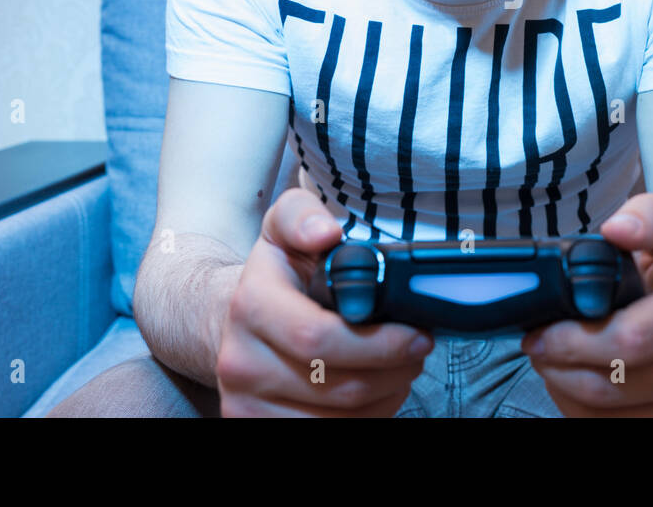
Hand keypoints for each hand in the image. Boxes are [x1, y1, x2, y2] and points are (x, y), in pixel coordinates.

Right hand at [215, 188, 434, 415]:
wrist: (233, 319)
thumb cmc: (277, 274)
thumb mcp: (284, 227)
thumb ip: (303, 216)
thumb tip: (327, 232)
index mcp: (250, 306)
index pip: (319, 339)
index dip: (380, 343)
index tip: (417, 333)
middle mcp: (239, 360)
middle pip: (338, 387)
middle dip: (394, 370)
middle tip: (418, 349)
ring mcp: (244, 402)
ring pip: (337, 420)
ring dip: (385, 397)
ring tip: (400, 367)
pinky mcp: (252, 427)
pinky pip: (327, 436)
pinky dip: (366, 418)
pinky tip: (376, 391)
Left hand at [520, 192, 652, 415]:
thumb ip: (649, 216)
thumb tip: (615, 229)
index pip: (629, 340)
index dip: (573, 340)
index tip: (540, 329)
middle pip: (614, 383)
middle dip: (561, 365)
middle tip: (537, 345)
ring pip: (612, 415)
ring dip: (567, 390)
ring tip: (553, 361)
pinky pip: (624, 431)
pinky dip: (586, 411)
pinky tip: (578, 382)